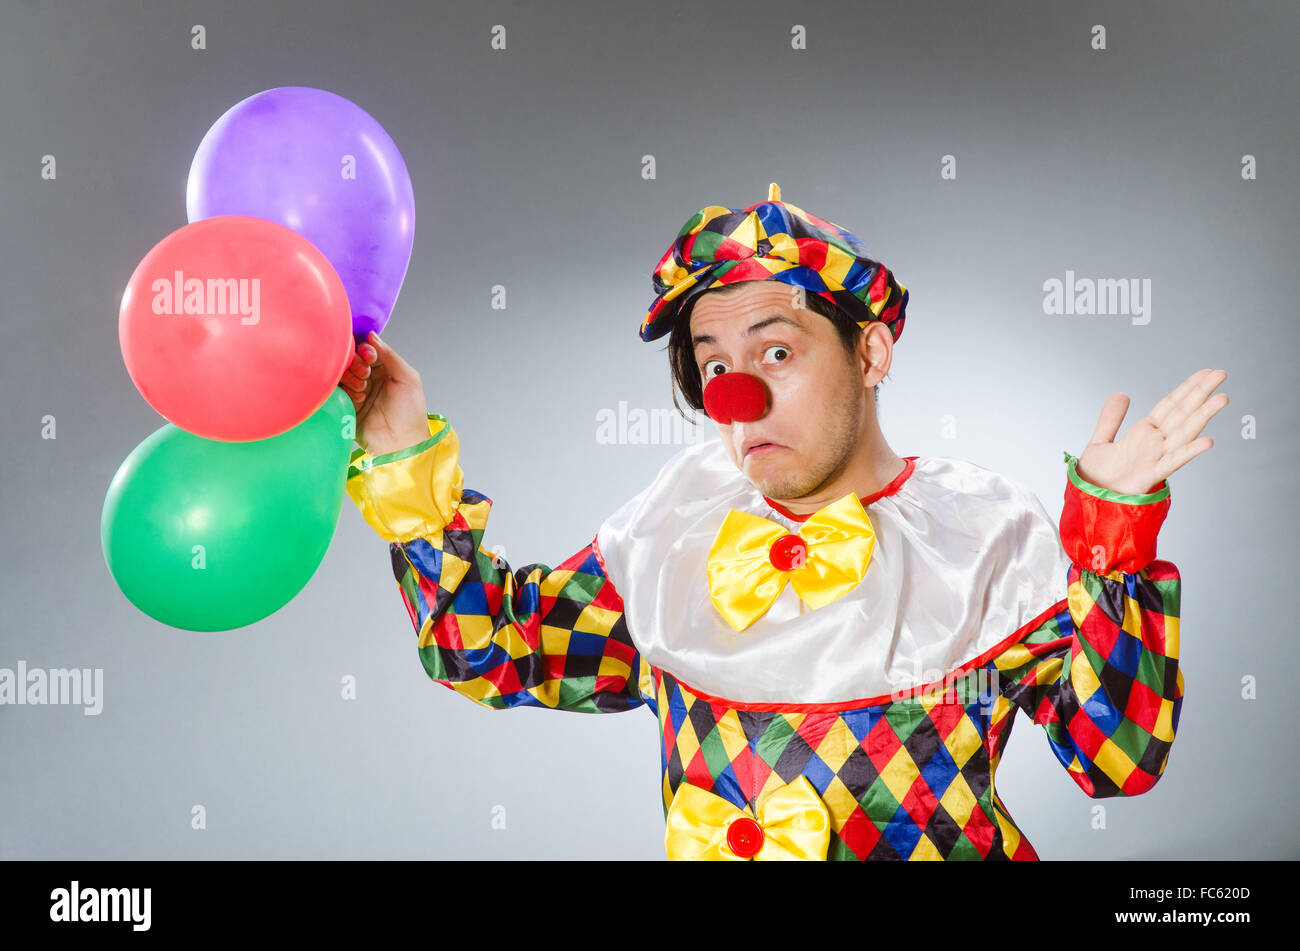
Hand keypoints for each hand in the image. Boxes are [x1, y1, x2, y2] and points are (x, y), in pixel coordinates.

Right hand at [338, 331, 431, 456]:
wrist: (400, 444)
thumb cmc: (410, 413)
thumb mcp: (407, 378)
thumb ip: (390, 355)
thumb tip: (371, 335)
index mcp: (385, 368)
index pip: (367, 349)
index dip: (365, 349)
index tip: (369, 357)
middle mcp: (369, 377)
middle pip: (351, 359)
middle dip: (356, 364)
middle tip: (365, 374)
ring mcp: (355, 391)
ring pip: (342, 373)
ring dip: (351, 378)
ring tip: (363, 390)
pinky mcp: (345, 405)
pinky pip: (335, 391)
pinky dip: (345, 391)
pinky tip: (357, 399)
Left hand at [1076, 369, 1228, 494]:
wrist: (1088, 502)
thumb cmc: (1096, 479)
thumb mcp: (1099, 441)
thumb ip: (1111, 418)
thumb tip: (1122, 394)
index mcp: (1143, 434)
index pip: (1170, 406)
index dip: (1187, 388)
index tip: (1205, 373)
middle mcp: (1154, 444)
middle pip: (1182, 414)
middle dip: (1201, 394)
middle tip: (1221, 374)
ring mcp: (1154, 459)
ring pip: (1184, 433)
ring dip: (1203, 416)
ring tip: (1222, 398)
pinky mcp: (1149, 476)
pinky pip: (1172, 462)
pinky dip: (1189, 452)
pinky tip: (1207, 441)